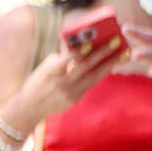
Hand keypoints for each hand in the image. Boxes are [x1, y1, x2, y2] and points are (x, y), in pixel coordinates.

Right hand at [11, 31, 128, 128]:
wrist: (27, 109)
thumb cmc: (37, 83)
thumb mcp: (44, 69)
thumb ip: (62, 58)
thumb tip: (83, 45)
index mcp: (50, 73)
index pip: (65, 61)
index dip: (78, 52)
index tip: (91, 42)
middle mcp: (60, 83)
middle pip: (84, 66)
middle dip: (102, 53)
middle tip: (117, 41)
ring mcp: (69, 93)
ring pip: (93, 76)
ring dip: (110, 63)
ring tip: (124, 53)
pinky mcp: (74, 99)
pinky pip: (91, 83)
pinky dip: (102, 72)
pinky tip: (114, 64)